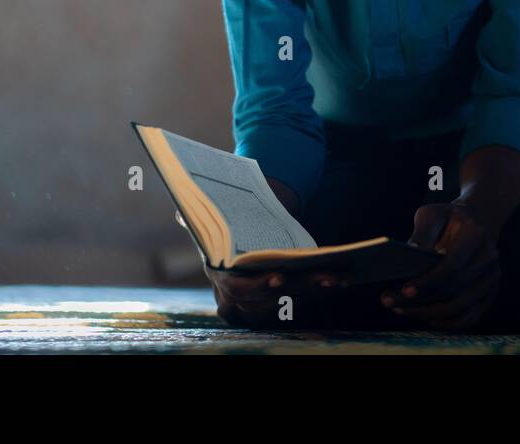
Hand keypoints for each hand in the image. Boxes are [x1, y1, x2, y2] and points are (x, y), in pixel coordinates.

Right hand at [174, 210, 346, 327]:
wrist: (240, 239)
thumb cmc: (228, 225)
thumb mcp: (212, 220)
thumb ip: (197, 218)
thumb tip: (180, 212)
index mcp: (220, 277)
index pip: (238, 289)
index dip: (258, 285)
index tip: (278, 277)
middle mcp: (236, 300)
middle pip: (271, 300)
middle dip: (298, 288)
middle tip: (323, 277)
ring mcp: (257, 306)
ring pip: (288, 302)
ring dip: (314, 291)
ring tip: (336, 277)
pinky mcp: (277, 305)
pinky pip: (299, 301)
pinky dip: (318, 291)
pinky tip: (339, 280)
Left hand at [380, 199, 500, 330]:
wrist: (477, 222)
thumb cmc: (449, 219)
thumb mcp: (432, 214)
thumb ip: (421, 233)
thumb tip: (408, 258)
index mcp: (476, 235)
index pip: (453, 264)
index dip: (429, 280)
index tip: (405, 290)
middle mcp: (489, 259)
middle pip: (454, 289)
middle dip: (420, 300)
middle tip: (390, 302)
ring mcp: (492, 279)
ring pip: (459, 307)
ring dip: (428, 313)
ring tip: (401, 309)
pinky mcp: (490, 294)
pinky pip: (469, 317)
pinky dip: (446, 323)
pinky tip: (426, 318)